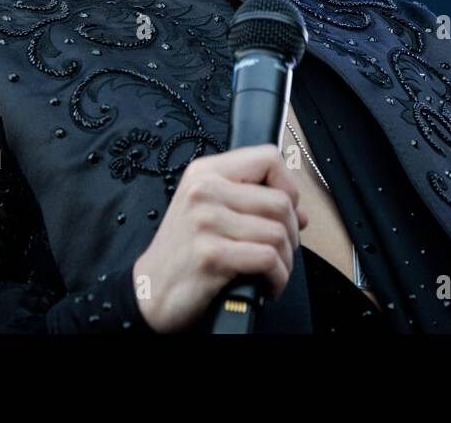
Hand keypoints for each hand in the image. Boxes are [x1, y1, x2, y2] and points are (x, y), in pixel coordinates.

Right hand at [131, 143, 308, 332]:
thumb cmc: (183, 253)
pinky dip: (277, 278)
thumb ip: (252, 202)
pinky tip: (267, 285)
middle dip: (292, 233)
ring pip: (278, 232)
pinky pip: (268, 259)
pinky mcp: (212, 255)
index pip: (268, 158)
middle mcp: (204, 191)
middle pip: (281, 201)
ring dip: (286, 261)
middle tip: (281, 251)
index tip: (287, 209)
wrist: (150, 291)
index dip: (289, 185)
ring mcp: (206, 222)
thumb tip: (300, 212)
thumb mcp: (209, 211)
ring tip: (272, 271)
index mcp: (205, 172)